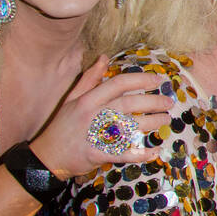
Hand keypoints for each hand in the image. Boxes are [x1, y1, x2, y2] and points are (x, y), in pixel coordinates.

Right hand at [30, 56, 173, 177]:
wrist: (47, 157)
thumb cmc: (63, 126)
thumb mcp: (72, 99)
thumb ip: (89, 79)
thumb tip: (104, 58)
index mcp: (87, 100)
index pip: (118, 84)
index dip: (140, 80)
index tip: (158, 80)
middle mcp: (92, 115)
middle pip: (128, 104)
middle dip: (152, 101)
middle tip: (168, 102)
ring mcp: (96, 135)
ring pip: (129, 126)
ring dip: (152, 123)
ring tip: (165, 120)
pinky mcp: (98, 154)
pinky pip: (124, 153)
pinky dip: (141, 153)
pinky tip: (154, 151)